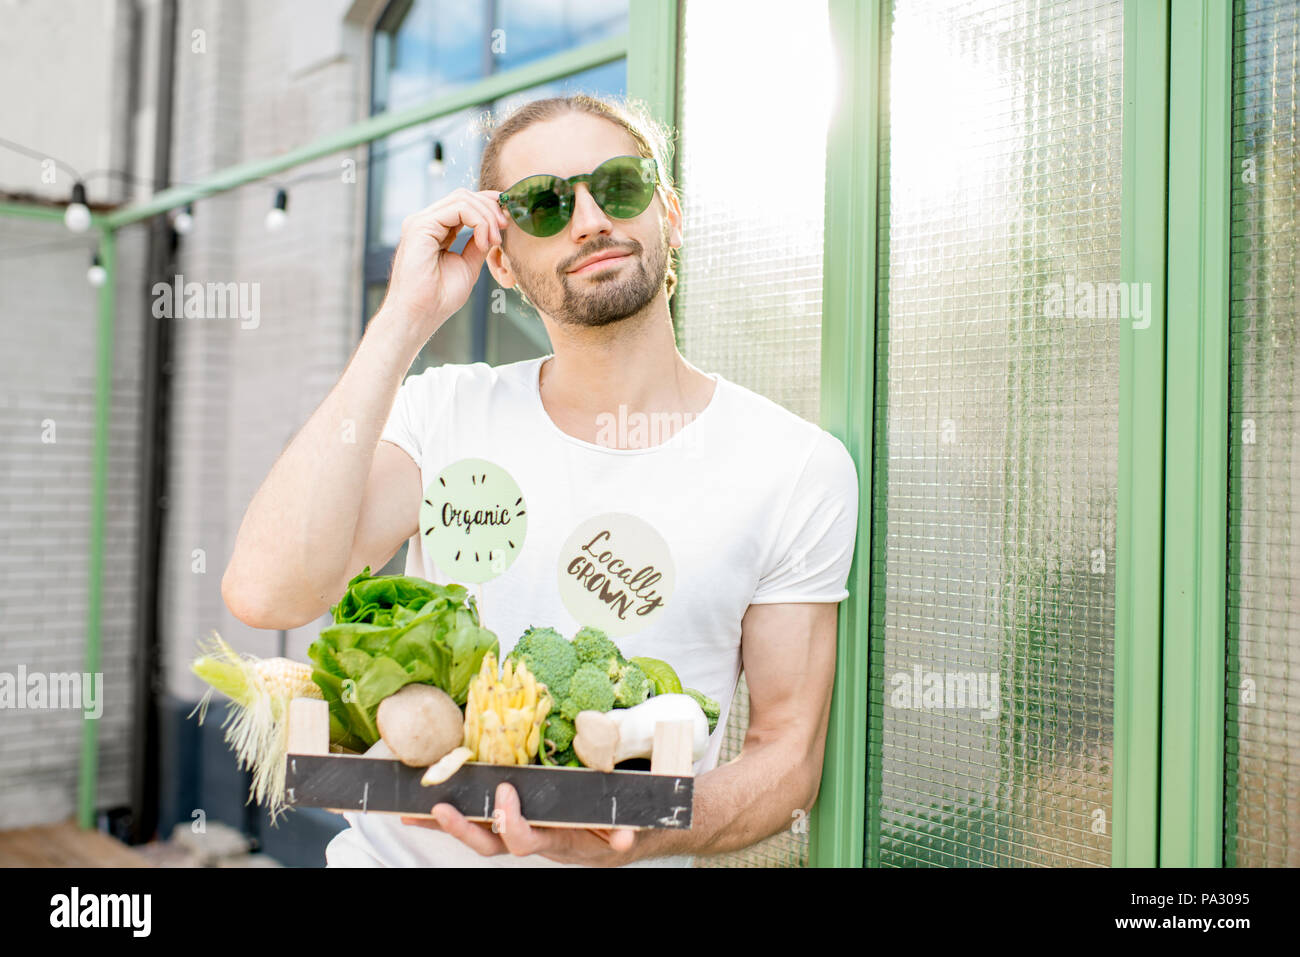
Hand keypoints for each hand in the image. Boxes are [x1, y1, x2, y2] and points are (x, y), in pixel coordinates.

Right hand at [374, 188, 509, 344]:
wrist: (420, 316)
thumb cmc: (439, 299)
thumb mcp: (468, 265)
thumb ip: (477, 244)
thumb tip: (493, 229)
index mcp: (434, 230)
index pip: (462, 204)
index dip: (488, 205)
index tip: (506, 221)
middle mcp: (425, 222)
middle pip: (464, 196)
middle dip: (491, 209)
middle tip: (504, 229)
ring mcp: (421, 222)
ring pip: (463, 199)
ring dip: (487, 216)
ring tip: (495, 241)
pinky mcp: (420, 226)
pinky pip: (458, 208)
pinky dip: (479, 222)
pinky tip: (484, 242)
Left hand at [400, 782, 644, 866]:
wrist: (603, 843)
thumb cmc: (607, 832)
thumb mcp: (617, 833)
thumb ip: (619, 834)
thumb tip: (625, 837)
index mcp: (552, 840)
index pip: (525, 839)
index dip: (511, 821)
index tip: (505, 793)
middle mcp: (528, 838)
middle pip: (489, 842)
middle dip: (463, 829)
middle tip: (441, 809)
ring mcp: (513, 831)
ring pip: (476, 833)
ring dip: (445, 823)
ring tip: (413, 811)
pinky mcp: (504, 821)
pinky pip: (473, 820)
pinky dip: (446, 817)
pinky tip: (418, 810)